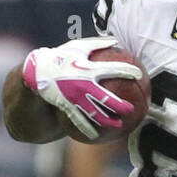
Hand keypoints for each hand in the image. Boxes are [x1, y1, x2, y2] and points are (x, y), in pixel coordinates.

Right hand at [22, 36, 142, 138]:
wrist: (36, 71)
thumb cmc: (60, 57)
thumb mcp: (77, 47)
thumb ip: (96, 44)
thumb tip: (115, 40)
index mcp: (87, 68)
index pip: (112, 69)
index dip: (127, 71)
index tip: (139, 74)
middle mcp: (83, 84)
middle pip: (106, 98)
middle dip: (121, 106)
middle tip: (132, 110)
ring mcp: (75, 98)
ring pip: (95, 113)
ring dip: (108, 121)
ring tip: (119, 126)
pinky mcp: (66, 107)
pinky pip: (79, 121)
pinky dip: (87, 129)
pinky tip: (95, 137)